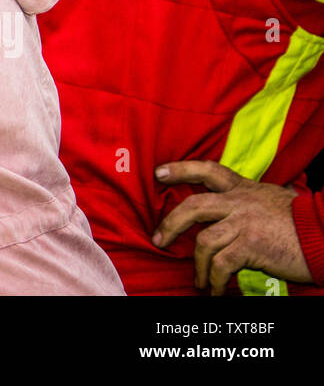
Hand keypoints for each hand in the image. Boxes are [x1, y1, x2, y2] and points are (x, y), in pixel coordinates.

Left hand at [153, 160, 311, 293]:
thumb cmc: (300, 222)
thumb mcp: (270, 199)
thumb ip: (247, 201)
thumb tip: (228, 209)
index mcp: (243, 188)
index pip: (207, 170)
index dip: (181, 169)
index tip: (159, 173)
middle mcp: (240, 201)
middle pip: (193, 206)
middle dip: (171, 224)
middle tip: (159, 240)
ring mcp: (244, 223)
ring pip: (204, 240)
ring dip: (197, 265)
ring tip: (198, 280)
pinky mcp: (251, 245)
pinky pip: (221, 264)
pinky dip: (214, 280)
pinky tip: (214, 289)